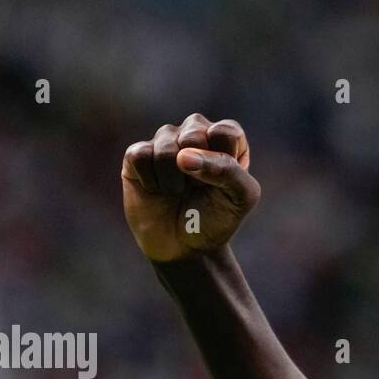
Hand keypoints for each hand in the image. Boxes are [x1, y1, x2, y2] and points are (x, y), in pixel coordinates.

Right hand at [121, 114, 260, 262]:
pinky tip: (157, 189)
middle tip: (197, 188)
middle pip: (193, 135)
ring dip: (173, 181)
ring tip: (177, 191)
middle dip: (196, 173)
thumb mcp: (241, 197)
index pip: (225, 132)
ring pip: (165, 147)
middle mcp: (195, 131)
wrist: (184, 247)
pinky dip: (150, 181)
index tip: (222, 183)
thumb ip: (227, 170)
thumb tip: (183, 155)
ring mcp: (165, 141)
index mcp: (226, 137)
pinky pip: (140, 156)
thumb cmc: (218, 218)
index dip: (222, 162)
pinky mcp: (137, 155)